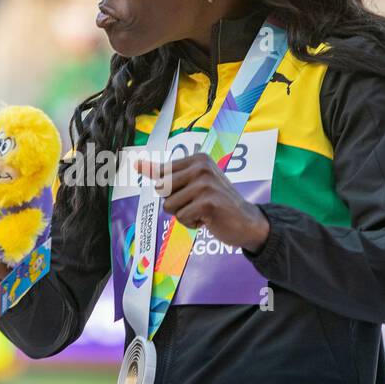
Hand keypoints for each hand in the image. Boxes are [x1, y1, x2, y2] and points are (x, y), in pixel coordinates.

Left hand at [136, 153, 269, 252]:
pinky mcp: (207, 203)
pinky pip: (181, 217)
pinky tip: (207, 219)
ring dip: (183, 214)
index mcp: (198, 159)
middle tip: (197, 203)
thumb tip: (137, 164)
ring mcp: (205, 184)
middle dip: (175, 202)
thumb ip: (165, 174)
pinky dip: (191, 224)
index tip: (161, 177)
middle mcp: (201, 167)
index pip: (162, 172)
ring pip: (169, 205)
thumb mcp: (193, 182)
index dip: (164, 185)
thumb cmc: (217, 202)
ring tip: (202, 211)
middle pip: (162, 189)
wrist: (247, 221)